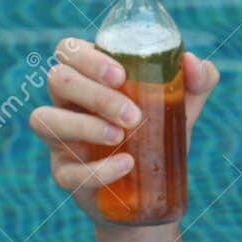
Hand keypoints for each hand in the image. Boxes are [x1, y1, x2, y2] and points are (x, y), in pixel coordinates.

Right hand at [29, 37, 220, 227]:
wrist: (157, 190)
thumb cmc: (161, 134)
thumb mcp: (184, 106)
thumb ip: (197, 80)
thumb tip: (190, 61)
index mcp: (90, 79)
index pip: (69, 51)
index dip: (87, 58)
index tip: (122, 76)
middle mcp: (68, 104)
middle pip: (58, 80)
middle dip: (95, 94)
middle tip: (134, 115)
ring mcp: (60, 139)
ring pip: (44, 119)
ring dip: (83, 126)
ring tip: (121, 136)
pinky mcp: (65, 174)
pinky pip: (66, 171)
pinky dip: (97, 169)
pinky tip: (126, 165)